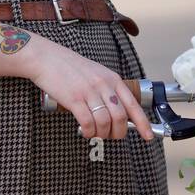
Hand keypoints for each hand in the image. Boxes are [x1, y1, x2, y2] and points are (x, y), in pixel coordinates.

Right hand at [24, 40, 154, 141]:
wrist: (46, 58)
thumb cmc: (70, 67)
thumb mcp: (96, 74)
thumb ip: (108, 90)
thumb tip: (118, 114)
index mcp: (112, 79)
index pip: (133, 104)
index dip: (143, 123)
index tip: (148, 136)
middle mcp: (103, 85)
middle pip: (120, 117)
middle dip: (118, 133)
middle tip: (110, 136)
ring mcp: (89, 92)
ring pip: (105, 122)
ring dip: (101, 134)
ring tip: (95, 133)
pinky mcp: (74, 99)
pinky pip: (87, 122)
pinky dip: (89, 131)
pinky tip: (85, 131)